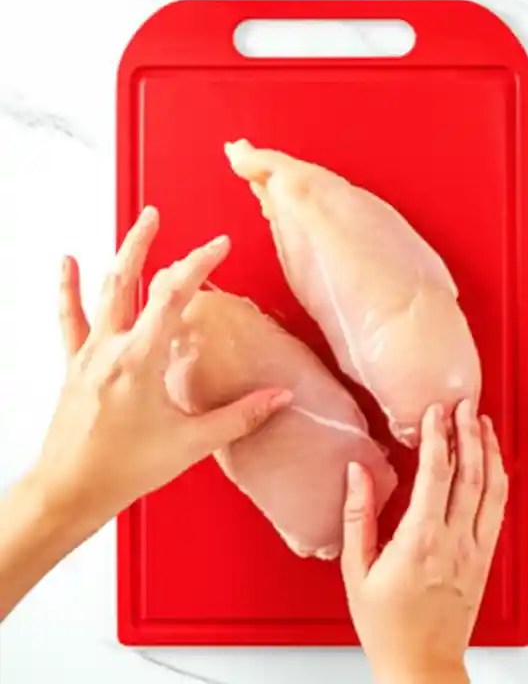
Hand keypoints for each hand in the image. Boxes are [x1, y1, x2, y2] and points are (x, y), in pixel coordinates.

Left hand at [33, 206, 292, 520]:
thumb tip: (281, 397)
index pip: (172, 297)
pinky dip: (66, 288)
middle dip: (147, 244)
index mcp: (139, 361)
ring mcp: (88, 355)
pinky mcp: (74, 366)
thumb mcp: (191, 444)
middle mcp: (110, 349)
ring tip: (135, 226)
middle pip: (128, 282)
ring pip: (102, 292)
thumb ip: (240, 416)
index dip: (197, 264)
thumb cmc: (124, 470)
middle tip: (159, 216)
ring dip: (119, 255)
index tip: (219, 245)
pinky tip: (66, 263)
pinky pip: (69, 319)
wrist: (68, 492)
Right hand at [342, 399, 507, 683]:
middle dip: (469, 431)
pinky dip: (499, 481)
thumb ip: (357, 517)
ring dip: (489, 451)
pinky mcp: (485, 559)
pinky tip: (494, 464)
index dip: (439, 436)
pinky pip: (498, 511)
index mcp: (419, 541)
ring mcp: (475, 550)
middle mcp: (454, 542)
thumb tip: (357, 472)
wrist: (421, 663)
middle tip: (465, 403)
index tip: (436, 410)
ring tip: (484, 423)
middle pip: (469, 473)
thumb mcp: (356, 571)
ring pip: (491, 489)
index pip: (435, 474)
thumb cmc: (386, 625)